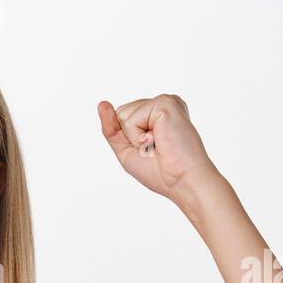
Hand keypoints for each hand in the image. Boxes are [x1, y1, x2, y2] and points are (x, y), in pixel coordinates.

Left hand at [98, 94, 219, 206]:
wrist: (181, 180)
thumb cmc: (159, 171)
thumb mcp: (127, 150)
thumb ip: (112, 128)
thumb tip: (102, 104)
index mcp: (156, 114)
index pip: (122, 117)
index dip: (127, 139)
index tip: (149, 151)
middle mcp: (161, 105)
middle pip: (121, 113)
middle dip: (130, 137)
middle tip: (154, 149)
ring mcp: (165, 102)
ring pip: (124, 114)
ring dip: (135, 138)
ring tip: (158, 145)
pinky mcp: (166, 104)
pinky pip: (132, 119)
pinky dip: (140, 136)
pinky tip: (160, 140)